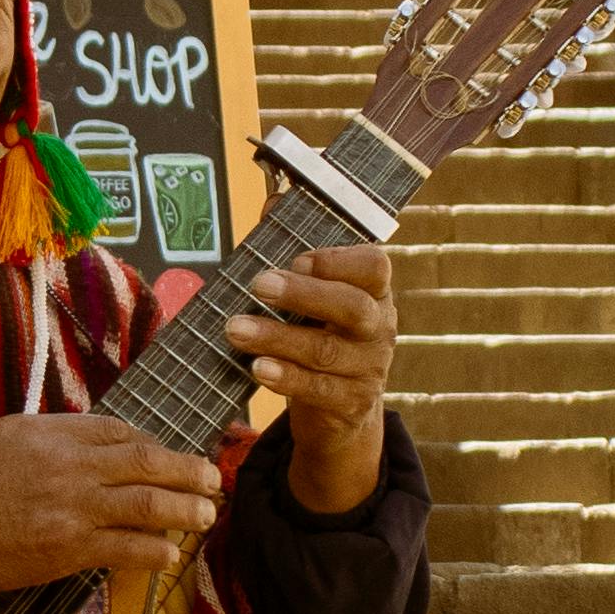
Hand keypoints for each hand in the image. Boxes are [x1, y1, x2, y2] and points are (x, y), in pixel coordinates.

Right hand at [0, 413, 217, 613]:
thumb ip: (45, 437)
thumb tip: (82, 442)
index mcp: (51, 433)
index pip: (116, 431)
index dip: (146, 442)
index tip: (161, 453)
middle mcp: (70, 466)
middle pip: (145, 461)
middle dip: (186, 469)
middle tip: (213, 477)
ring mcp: (73, 509)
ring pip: (147, 505)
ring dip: (185, 509)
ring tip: (207, 514)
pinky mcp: (68, 550)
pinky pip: (125, 549)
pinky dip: (153, 551)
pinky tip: (169, 554)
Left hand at [225, 239, 394, 512]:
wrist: (341, 411)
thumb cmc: (321, 337)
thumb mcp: (315, 299)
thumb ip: (295, 251)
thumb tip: (273, 202)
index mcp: (373, 293)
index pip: (374, 267)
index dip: (336, 260)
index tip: (296, 257)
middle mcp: (379, 328)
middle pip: (352, 307)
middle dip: (303, 294)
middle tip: (257, 284)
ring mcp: (369, 369)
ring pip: (326, 351)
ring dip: (277, 337)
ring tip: (235, 328)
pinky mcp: (350, 404)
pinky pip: (318, 390)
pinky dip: (286, 378)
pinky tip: (257, 368)